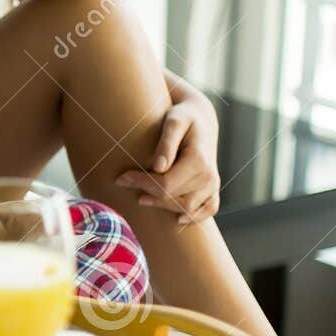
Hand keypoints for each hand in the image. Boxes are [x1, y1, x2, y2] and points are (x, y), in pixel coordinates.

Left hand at [117, 94, 220, 226]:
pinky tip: (177, 219)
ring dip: (163, 206)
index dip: (141, 183)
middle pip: (173, 198)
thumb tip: (159, 167)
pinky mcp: (214, 189)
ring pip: (186, 209)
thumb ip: (166, 142)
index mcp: (199, 161)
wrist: (200, 119)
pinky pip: (209, 210)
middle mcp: (209, 176)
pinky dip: (195, 217)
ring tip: (142, 197)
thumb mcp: (174, 121)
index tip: (121, 178)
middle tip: (125, 183)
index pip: (166, 184)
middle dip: (147, 193)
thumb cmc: (183, 117)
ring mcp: (213, 185)